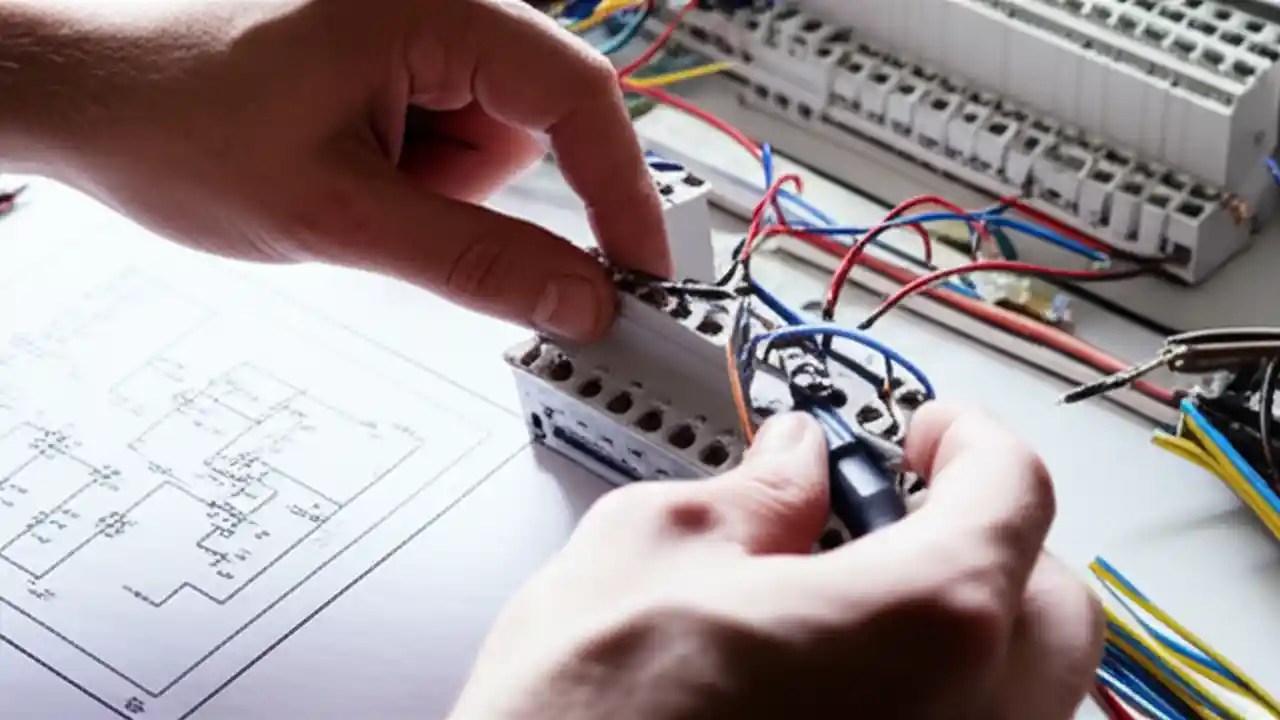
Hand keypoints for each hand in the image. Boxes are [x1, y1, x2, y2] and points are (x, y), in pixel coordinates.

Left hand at [1, 0, 668, 339]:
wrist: (85, 97)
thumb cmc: (174, 115)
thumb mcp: (339, 212)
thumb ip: (475, 261)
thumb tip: (578, 299)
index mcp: (432, 6)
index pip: (576, 98)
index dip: (623, 192)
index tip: (641, 272)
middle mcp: (435, 6)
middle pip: (534, 126)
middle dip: (475, 193)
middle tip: (398, 222)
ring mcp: (416, 34)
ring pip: (492, 145)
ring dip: (435, 189)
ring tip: (342, 179)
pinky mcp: (396, 66)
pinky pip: (451, 141)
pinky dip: (412, 177)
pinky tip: (342, 165)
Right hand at [452, 405, 1103, 719]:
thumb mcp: (652, 551)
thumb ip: (753, 493)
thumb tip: (791, 465)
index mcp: (926, 625)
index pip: (1013, 493)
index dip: (974, 441)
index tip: (935, 433)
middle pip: (1052, 605)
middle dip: (989, 539)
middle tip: (903, 513)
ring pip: (1021, 692)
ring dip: (964, 626)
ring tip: (857, 601)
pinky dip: (931, 698)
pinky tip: (839, 684)